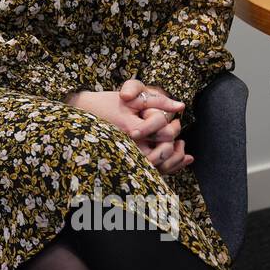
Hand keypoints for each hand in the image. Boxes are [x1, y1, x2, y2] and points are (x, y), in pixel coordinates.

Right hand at [69, 78, 192, 175]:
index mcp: (130, 128)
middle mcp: (130, 146)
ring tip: (179, 144)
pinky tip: (184, 158)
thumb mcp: (133, 98)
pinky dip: (172, 166)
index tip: (166, 115)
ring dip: (175, 156)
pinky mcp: (130, 163)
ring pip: (161, 166)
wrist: (85, 116)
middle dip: (173, 137)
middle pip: (164, 151)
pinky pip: (156, 171)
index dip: (168, 120)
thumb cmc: (108, 103)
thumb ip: (158, 101)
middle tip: (175, 125)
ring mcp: (129, 157)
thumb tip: (182, 106)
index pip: (162, 128)